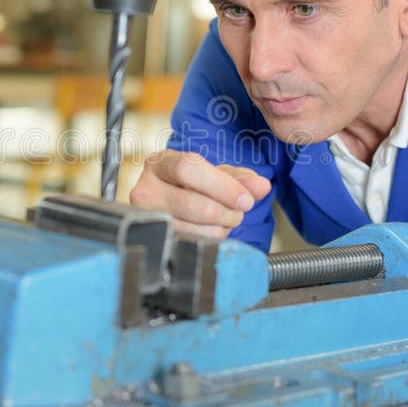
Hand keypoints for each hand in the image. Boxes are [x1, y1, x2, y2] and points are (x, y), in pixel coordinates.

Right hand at [129, 149, 270, 238]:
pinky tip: (210, 230)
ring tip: (224, 220)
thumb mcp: (212, 176)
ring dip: (221, 228)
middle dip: (227, 212)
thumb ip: (238, 179)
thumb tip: (262, 186)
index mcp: (159, 162)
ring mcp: (145, 218)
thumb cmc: (187, 187)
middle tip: (239, 213)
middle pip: (193, 203)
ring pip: (194, 229)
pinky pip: (191, 244)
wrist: (161, 206)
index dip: (222, 186)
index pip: (187, 169)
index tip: (246, 200)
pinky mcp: (153, 240)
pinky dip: (210, 239)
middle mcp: (145, 189)